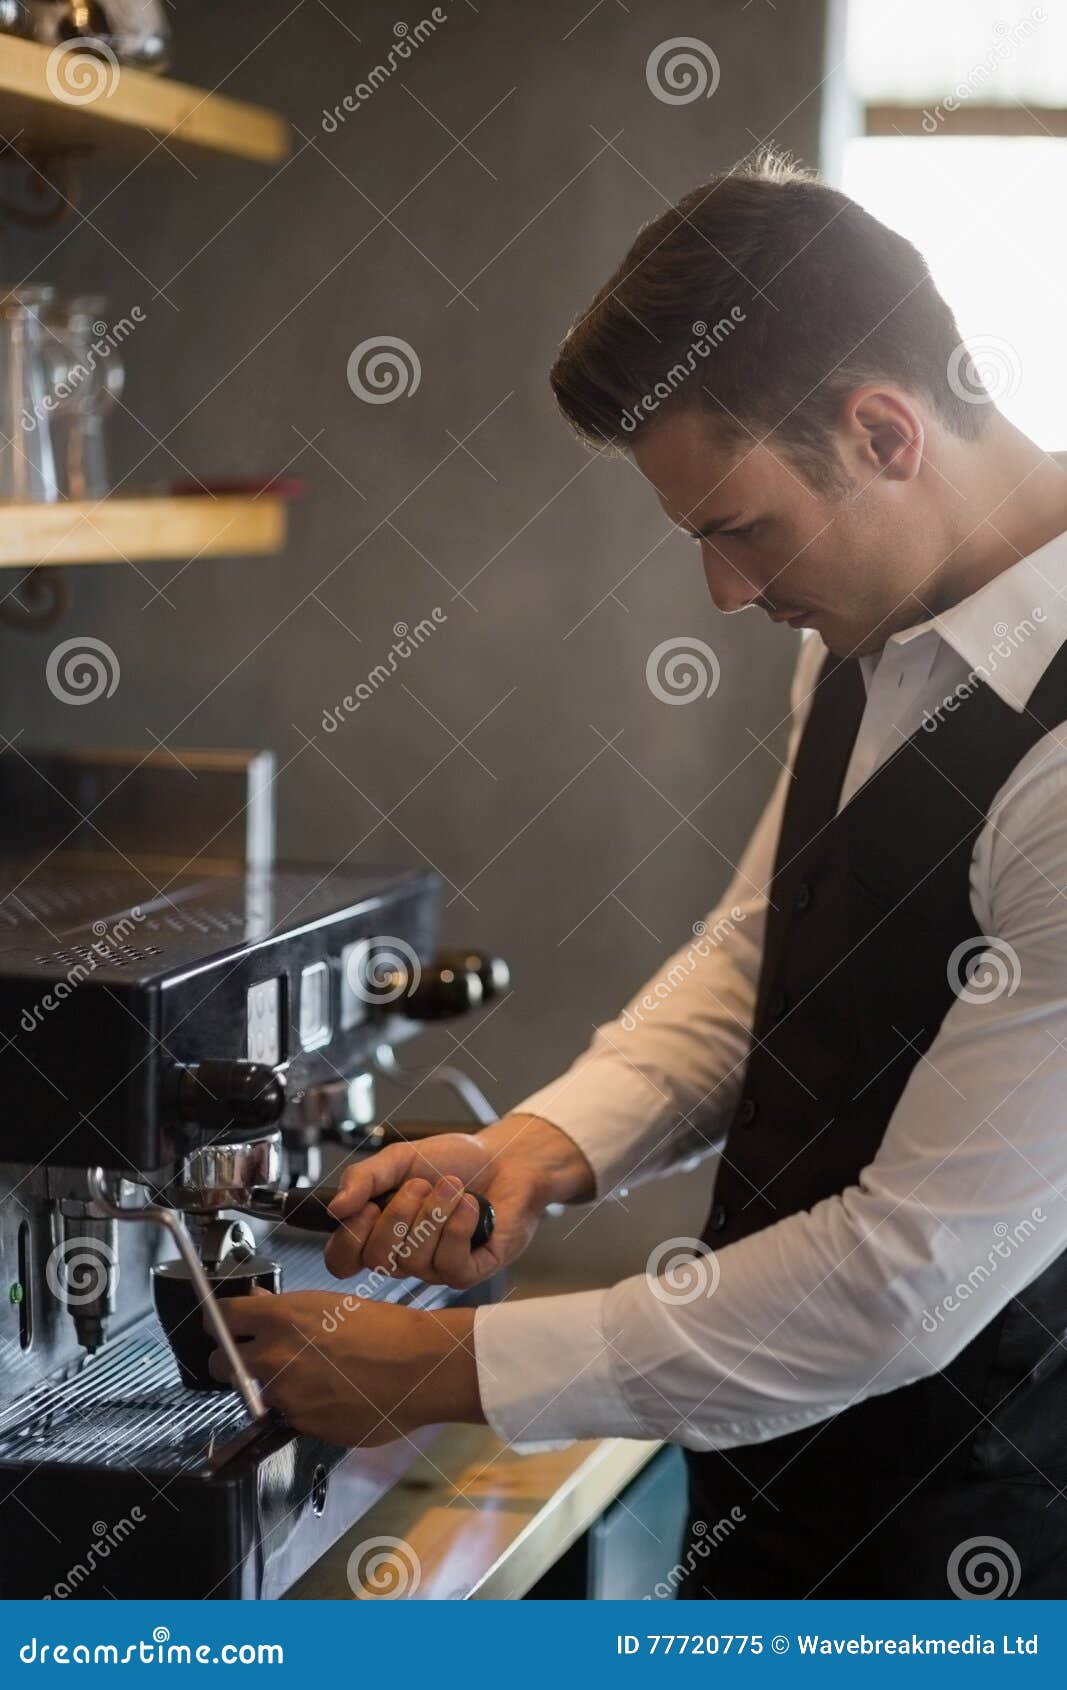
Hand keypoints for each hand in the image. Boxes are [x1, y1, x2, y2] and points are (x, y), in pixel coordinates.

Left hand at [207, 1288, 481, 1445]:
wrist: (418, 1367)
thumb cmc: (385, 1329)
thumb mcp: (331, 1304)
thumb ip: (286, 1311)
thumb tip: (260, 1306)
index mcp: (280, 1318)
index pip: (220, 1319)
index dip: (218, 1323)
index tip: (220, 1327)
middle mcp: (273, 1356)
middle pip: (219, 1363)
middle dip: (228, 1362)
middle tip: (249, 1359)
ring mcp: (285, 1395)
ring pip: (256, 1393)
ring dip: (271, 1387)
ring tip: (311, 1378)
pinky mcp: (301, 1425)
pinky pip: (287, 1416)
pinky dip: (300, 1409)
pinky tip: (330, 1397)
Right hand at [323, 1113, 594, 1288]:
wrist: (504, 1159)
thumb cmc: (453, 1161)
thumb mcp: (400, 1158)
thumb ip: (364, 1178)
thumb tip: (336, 1208)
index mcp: (378, 1232)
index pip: (341, 1260)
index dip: (349, 1240)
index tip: (369, 1206)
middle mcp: (402, 1257)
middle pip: (377, 1260)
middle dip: (400, 1214)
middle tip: (421, 1183)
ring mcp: (433, 1269)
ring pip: (415, 1260)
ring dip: (435, 1212)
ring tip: (454, 1185)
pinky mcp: (467, 1272)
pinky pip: (449, 1263)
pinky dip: (458, 1226)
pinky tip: (470, 1204)